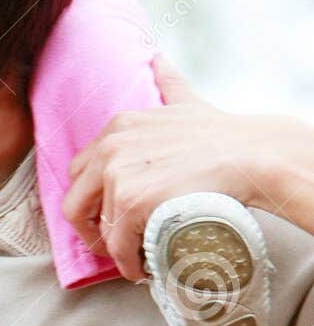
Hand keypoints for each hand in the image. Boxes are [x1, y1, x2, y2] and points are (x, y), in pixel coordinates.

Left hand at [61, 57, 265, 281]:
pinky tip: (141, 268)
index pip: (80, 172)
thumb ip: (166, 82)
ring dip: (116, 250)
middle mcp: (110, 148)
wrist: (251, 154)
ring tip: (136, 258)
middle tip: (114, 245)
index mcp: (115, 127)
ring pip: (101, 228)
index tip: (108, 218)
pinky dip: (128, 263)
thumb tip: (156, 57)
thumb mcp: (183, 100)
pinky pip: (118, 245)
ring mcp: (119, 176)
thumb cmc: (222, 133)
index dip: (90, 201)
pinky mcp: (133, 203)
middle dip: (91, 229)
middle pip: (74, 202)